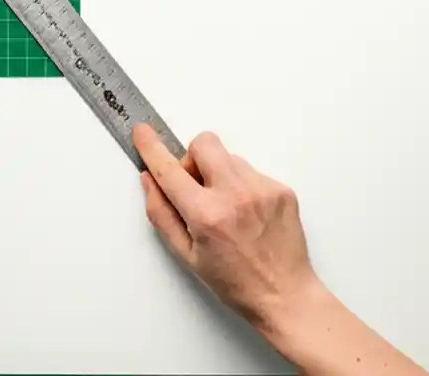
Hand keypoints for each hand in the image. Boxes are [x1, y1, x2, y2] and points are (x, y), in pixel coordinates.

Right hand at [133, 126, 315, 329]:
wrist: (285, 295)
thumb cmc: (236, 282)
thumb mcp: (186, 256)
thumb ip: (161, 214)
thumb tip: (150, 181)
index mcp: (207, 215)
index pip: (170, 169)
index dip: (152, 148)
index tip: (143, 133)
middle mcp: (235, 195)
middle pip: (204, 143)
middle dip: (193, 158)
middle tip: (196, 186)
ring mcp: (262, 190)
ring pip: (229, 157)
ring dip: (220, 174)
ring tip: (227, 209)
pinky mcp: (281, 190)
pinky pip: (251, 172)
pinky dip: (243, 186)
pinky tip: (247, 214)